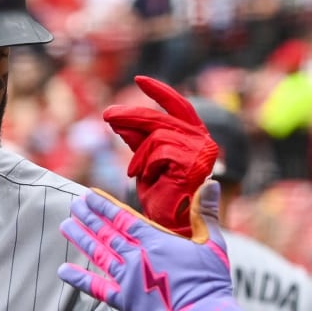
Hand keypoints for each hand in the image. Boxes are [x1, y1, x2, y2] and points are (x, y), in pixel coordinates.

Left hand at [58, 183, 261, 310]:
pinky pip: (97, 288)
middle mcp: (135, 257)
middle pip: (106, 233)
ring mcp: (127, 280)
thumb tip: (212, 182)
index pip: (123, 217)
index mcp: (154, 241)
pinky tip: (62, 271)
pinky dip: (79, 279)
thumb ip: (207, 212)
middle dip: (89, 217)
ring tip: (65, 226)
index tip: (89, 195)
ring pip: (99, 254)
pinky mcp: (124, 301)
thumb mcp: (213, 242)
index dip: (104, 205)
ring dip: (82, 239)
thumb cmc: (210, 282)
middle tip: (74, 204)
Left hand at [102, 76, 218, 235]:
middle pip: (162, 118)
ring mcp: (201, 152)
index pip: (180, 107)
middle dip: (132, 116)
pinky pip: (159, 149)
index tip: (140, 80)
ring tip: (138, 173)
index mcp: (196, 140)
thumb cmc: (162, 202)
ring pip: (158, 134)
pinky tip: (145, 178)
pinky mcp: (194, 163)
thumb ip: (138, 141)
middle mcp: (204, 143)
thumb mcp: (146, 164)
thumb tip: (118, 118)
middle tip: (107, 115)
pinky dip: (146, 163)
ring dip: (140, 154)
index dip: (161, 93)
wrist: (174, 230)